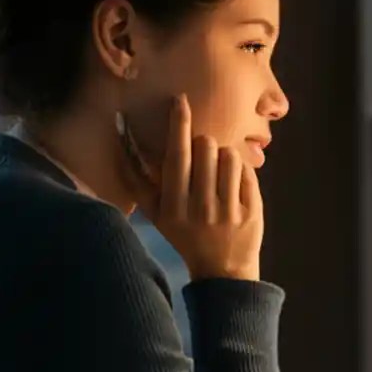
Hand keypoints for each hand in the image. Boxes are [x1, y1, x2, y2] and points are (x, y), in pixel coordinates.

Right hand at [127, 94, 263, 281]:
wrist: (223, 270)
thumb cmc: (185, 234)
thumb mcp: (156, 214)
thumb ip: (136, 179)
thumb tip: (119, 134)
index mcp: (174, 206)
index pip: (177, 155)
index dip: (179, 124)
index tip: (181, 101)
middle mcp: (201, 207)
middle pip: (206, 148)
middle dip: (204, 145)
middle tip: (203, 161)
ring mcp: (229, 210)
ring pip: (229, 155)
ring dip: (224, 157)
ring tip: (219, 175)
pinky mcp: (252, 211)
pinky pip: (248, 172)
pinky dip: (241, 173)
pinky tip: (234, 188)